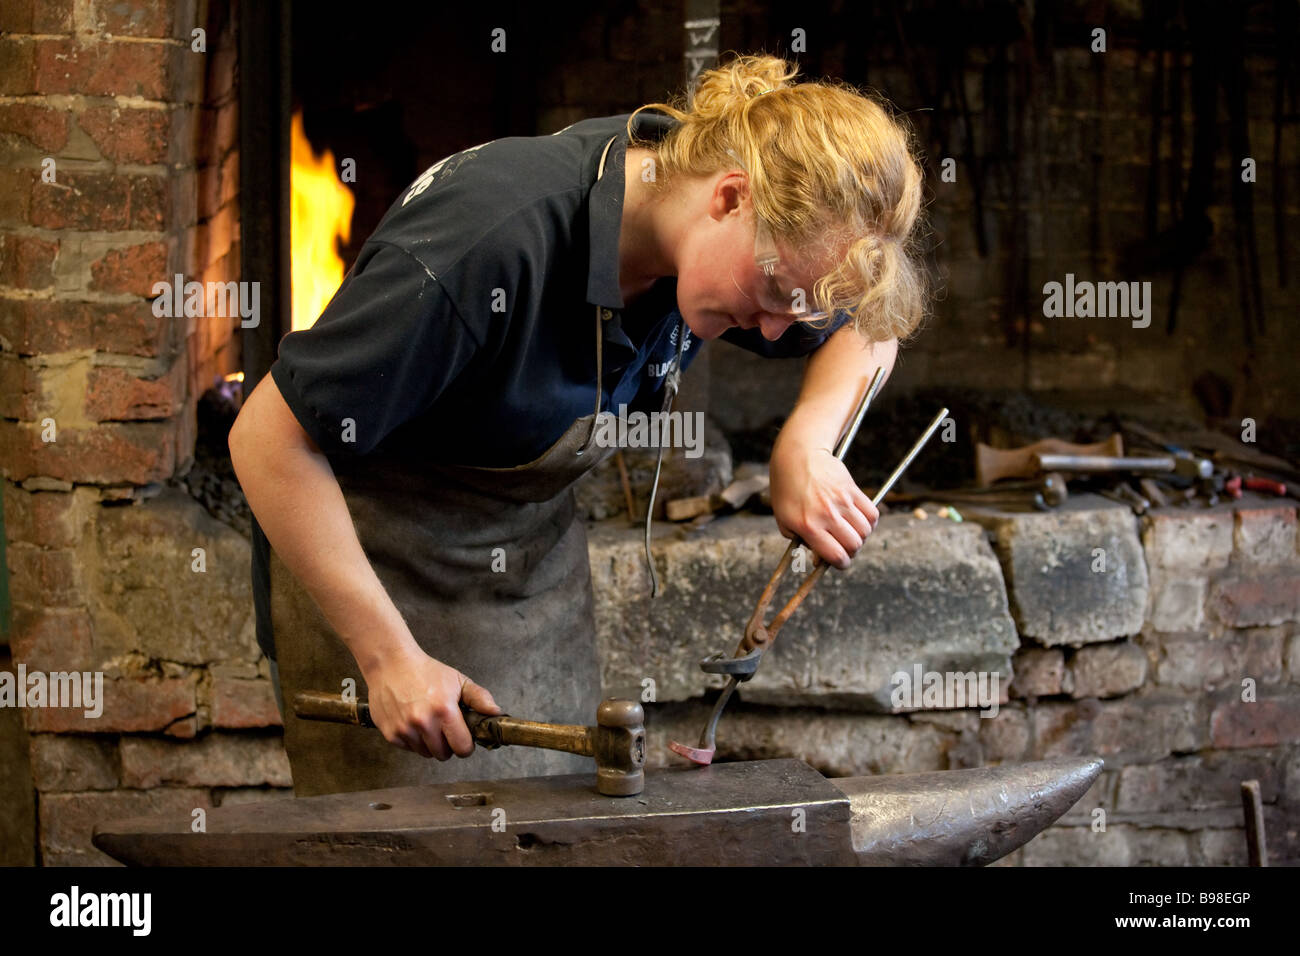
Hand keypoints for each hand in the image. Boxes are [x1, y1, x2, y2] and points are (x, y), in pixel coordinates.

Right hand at [362, 647, 500, 758]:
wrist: (391, 664)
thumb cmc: (426, 672)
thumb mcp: (457, 679)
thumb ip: (479, 698)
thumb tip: (496, 713)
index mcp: (444, 710)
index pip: (462, 747)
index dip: (465, 745)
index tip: (463, 738)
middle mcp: (423, 722)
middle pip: (443, 755)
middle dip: (447, 745)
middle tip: (444, 728)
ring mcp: (405, 729)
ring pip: (425, 753)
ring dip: (429, 743)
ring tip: (427, 722)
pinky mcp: (391, 734)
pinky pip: (409, 749)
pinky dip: (413, 740)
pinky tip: (412, 721)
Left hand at [768, 440, 878, 569]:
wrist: (797, 457)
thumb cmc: (787, 490)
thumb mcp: (784, 520)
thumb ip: (802, 542)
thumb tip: (820, 560)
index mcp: (808, 526)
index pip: (836, 556)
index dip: (841, 564)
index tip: (840, 561)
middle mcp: (826, 515)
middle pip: (854, 545)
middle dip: (851, 551)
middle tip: (844, 546)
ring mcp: (841, 501)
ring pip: (865, 531)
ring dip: (861, 536)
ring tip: (850, 532)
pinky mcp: (852, 489)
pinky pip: (872, 513)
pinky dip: (870, 522)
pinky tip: (860, 520)